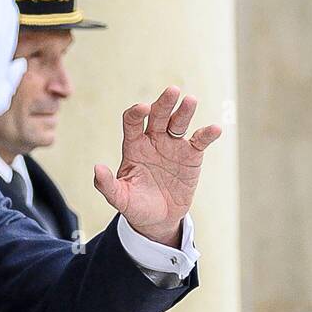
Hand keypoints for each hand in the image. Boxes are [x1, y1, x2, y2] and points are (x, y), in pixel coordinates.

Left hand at [94, 86, 220, 245]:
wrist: (158, 220)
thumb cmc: (136, 206)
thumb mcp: (120, 198)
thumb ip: (107, 185)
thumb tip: (97, 169)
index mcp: (134, 146)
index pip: (133, 122)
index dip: (137, 113)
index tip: (142, 109)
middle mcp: (153, 140)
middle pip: (158, 116)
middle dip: (164, 103)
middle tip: (172, 91)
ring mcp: (173, 146)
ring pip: (179, 123)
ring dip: (185, 111)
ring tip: (190, 101)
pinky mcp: (192, 156)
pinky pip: (200, 141)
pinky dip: (207, 134)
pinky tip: (214, 129)